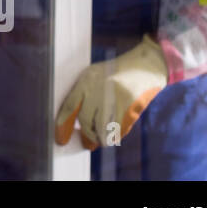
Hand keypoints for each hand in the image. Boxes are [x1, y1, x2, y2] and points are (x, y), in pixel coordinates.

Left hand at [54, 35, 167, 149]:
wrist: (146, 65)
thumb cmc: (117, 72)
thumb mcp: (95, 76)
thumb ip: (84, 94)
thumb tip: (74, 121)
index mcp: (86, 79)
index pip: (69, 106)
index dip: (63, 125)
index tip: (61, 138)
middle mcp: (99, 88)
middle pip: (85, 120)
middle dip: (86, 134)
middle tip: (86, 142)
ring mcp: (115, 97)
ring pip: (101, 128)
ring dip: (99, 138)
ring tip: (99, 140)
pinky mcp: (131, 105)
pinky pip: (118, 128)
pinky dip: (114, 136)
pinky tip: (113, 136)